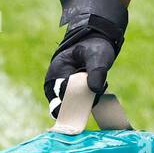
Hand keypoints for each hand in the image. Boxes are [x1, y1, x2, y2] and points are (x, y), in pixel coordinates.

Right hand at [43, 0, 127, 116]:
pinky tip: (97, 87)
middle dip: (82, 101)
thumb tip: (95, 89)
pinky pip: (77, 105)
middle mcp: (54, 84)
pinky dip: (89, 100)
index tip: (96, 87)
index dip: (81, 94)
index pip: (64, 92)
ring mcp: (60, 91)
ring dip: (86, 101)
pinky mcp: (70, 96)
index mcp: (57, 71)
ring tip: (99, 84)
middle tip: (97, 88)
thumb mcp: (97, 56)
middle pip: (63, 105)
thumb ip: (96, 71)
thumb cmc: (94, 48)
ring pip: (71, 107)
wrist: (94, 45)